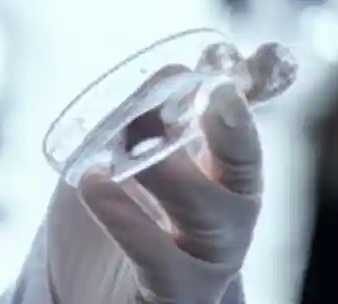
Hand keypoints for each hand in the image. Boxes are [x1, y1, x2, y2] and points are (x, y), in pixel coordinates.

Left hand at [47, 84, 262, 302]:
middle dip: (236, 137)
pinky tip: (95, 186)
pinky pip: (164, 267)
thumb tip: (176, 70)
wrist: (86, 297)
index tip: (245, 59)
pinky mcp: (175, 299)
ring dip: (171, 175)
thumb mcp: (125, 161)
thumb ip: (150, 118)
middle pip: (245, 181)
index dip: (251, 96)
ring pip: (213, 224)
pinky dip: (131, 224)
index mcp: (218, 182)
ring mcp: (203, 266)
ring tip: (122, 143)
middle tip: (216, 96)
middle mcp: (223, 224)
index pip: (242, 136)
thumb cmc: (116, 224)